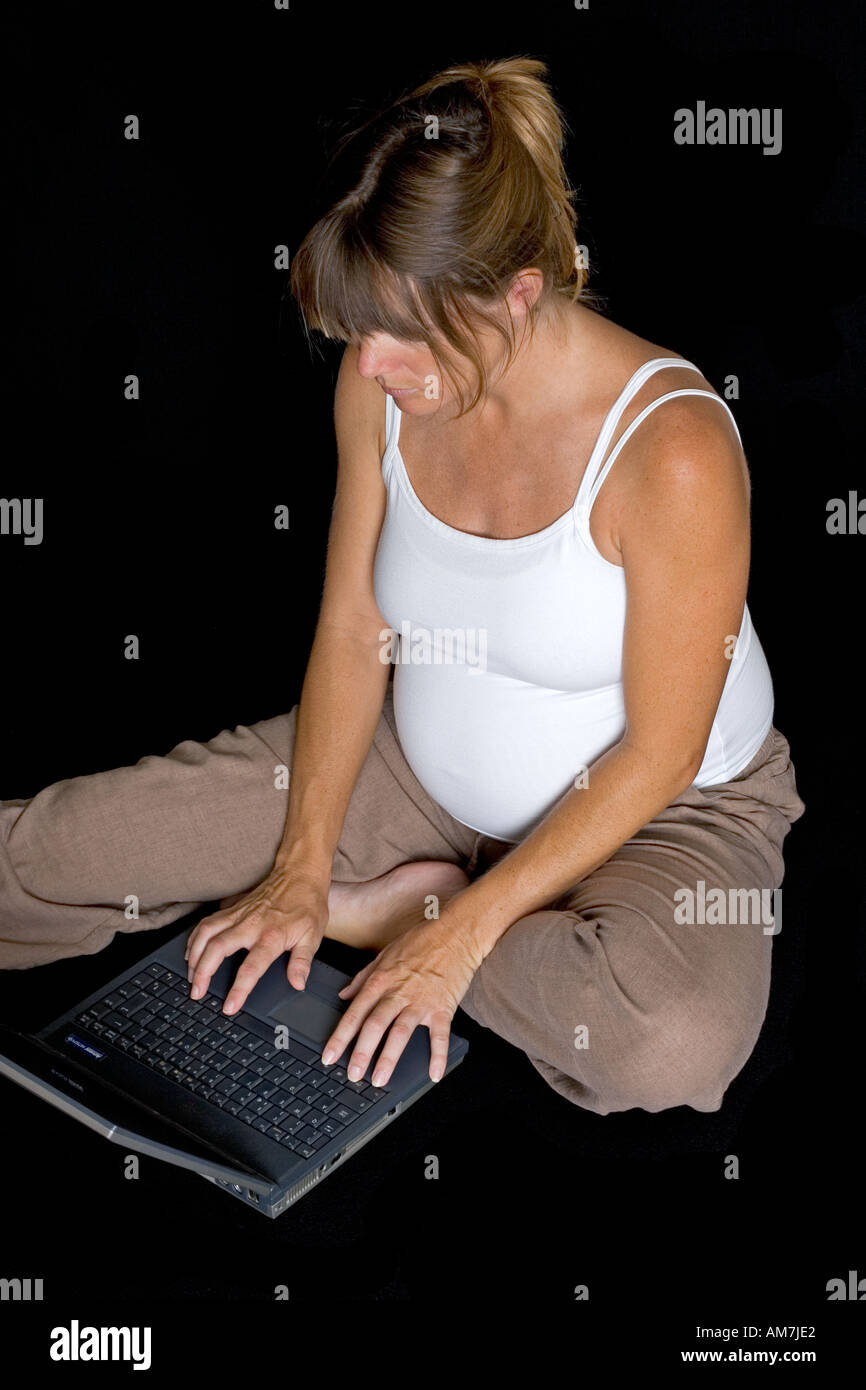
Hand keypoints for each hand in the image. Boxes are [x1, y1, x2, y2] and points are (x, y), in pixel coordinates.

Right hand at [184, 862, 329, 1013]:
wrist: (299, 873)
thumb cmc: (307, 904)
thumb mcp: (313, 935)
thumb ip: (302, 962)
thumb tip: (298, 984)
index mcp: (271, 936)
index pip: (251, 967)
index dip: (238, 990)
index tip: (229, 1007)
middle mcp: (250, 925)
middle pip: (217, 949)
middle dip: (202, 973)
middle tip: (196, 993)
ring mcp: (238, 915)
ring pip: (206, 934)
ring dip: (194, 956)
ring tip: (190, 976)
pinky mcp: (232, 908)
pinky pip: (206, 923)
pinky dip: (194, 938)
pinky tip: (191, 951)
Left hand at [321, 913, 482, 1087]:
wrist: (456, 932)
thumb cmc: (421, 940)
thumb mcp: (384, 954)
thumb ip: (362, 977)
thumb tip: (344, 995)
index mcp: (381, 980)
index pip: (355, 1013)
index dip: (340, 1036)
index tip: (329, 1056)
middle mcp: (398, 992)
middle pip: (374, 1025)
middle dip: (360, 1052)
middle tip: (351, 1075)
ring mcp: (421, 1000)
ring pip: (400, 1033)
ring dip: (388, 1058)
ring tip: (379, 1079)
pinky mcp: (443, 1006)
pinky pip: (439, 1035)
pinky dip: (438, 1056)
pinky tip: (433, 1074)